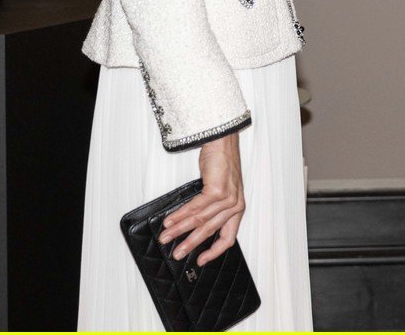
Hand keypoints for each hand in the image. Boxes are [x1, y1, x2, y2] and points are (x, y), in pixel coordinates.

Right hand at [158, 133, 245, 264]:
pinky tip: (170, 220)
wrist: (223, 143)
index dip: (214, 252)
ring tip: (166, 236)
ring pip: (200, 220)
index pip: (228, 237)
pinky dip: (180, 215)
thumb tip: (191, 226)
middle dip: (190, 244)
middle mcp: (235, 205)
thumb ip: (211, 209)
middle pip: (210, 232)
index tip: (201, 260)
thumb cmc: (221, 165)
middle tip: (177, 254)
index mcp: (238, 209)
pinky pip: (195, 207)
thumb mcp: (220, 191)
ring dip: (180, 230)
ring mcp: (228, 198)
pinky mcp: (218, 190)